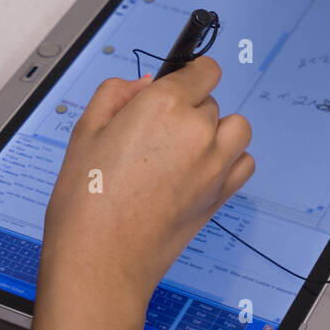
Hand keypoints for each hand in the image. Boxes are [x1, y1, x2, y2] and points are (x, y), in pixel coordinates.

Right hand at [39, 57, 253, 315]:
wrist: (100, 259)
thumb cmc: (85, 199)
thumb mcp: (85, 131)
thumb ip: (115, 95)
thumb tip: (142, 85)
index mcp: (162, 104)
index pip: (204, 70)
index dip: (189, 76)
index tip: (177, 85)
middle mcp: (196, 129)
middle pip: (211, 101)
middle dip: (188, 109)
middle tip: (156, 134)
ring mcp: (213, 164)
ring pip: (235, 128)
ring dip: (217, 131)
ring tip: (185, 149)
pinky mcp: (220, 194)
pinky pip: (244, 162)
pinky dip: (230, 161)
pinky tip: (200, 171)